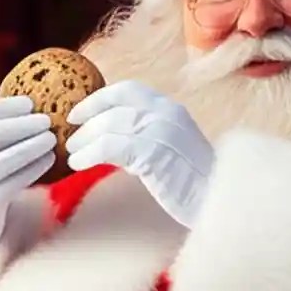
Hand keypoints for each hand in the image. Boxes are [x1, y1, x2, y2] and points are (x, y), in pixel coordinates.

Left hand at [67, 81, 213, 228]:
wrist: (220, 201)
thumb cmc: (196, 185)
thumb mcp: (172, 150)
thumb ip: (146, 139)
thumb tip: (111, 142)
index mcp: (171, 109)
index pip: (128, 90)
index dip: (99, 98)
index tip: (78, 113)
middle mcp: (166, 112)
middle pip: (114, 106)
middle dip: (87, 121)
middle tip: (71, 138)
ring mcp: (161, 130)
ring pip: (109, 125)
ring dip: (85, 140)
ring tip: (72, 155)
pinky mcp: (153, 152)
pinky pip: (110, 146)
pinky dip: (90, 154)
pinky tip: (79, 165)